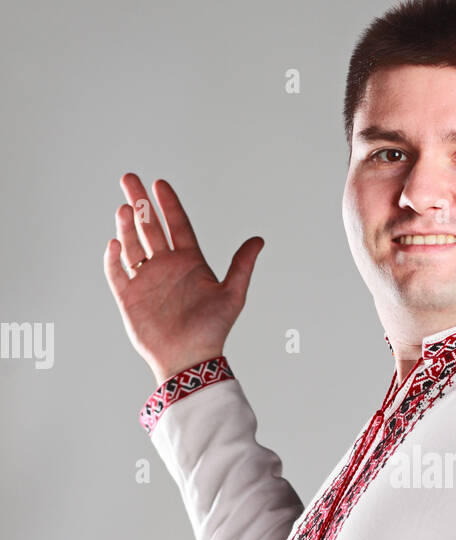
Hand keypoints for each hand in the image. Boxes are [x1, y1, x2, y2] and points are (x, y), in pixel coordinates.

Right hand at [104, 173, 263, 384]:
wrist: (189, 360)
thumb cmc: (212, 331)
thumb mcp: (232, 295)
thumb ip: (242, 265)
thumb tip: (259, 239)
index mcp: (189, 262)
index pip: (177, 225)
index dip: (168, 204)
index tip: (160, 184)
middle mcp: (166, 267)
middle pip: (150, 227)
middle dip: (140, 203)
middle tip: (129, 178)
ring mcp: (146, 280)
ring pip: (132, 245)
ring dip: (127, 226)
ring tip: (125, 208)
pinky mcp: (129, 296)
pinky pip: (117, 272)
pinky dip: (113, 257)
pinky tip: (114, 242)